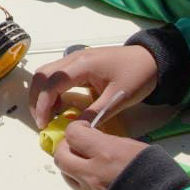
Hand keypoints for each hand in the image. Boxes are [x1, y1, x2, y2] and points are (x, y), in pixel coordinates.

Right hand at [28, 44, 158, 128]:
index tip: (44, 124)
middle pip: (42, 75)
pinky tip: (58, 107)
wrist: (152, 59)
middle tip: (42, 122)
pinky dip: (50, 91)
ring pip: (46, 74)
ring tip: (48, 117)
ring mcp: (75, 59)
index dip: (43, 104)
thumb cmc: (137, 75)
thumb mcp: (118, 98)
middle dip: (37, 100)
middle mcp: (74, 58)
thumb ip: (95, 114)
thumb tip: (75, 131)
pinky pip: (56, 76)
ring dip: (42, 95)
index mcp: (83, 64)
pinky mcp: (79, 65)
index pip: (51, 82)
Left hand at [54, 121, 149, 189]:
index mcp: (104, 153)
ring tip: (84, 161)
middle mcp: (91, 173)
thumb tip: (93, 139)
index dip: (76, 128)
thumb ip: (107, 142)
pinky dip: (80, 179)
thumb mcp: (132, 146)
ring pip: (65, 174)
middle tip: (77, 144)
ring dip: (70, 164)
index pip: (72, 134)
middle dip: (66, 146)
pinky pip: (77, 189)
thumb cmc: (154, 171)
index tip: (84, 128)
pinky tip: (94, 177)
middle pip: (60, 156)